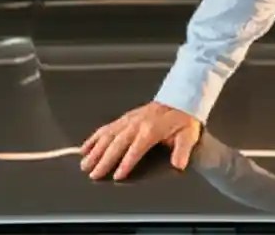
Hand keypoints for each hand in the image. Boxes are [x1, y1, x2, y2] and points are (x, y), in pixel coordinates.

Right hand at [79, 101, 201, 180]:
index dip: (126, 163)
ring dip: (95, 150)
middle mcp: (136, 124)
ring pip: (107, 136)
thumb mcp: (188, 134)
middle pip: (117, 144)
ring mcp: (129, 120)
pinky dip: (94, 138)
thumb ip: (182, 150)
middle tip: (94, 174)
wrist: (180, 98)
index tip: (117, 176)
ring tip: (85, 164)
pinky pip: (106, 128)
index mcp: (151, 130)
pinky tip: (85, 148)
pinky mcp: (125, 118)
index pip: (135, 149)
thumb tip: (179, 164)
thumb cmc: (183, 118)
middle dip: (104, 160)